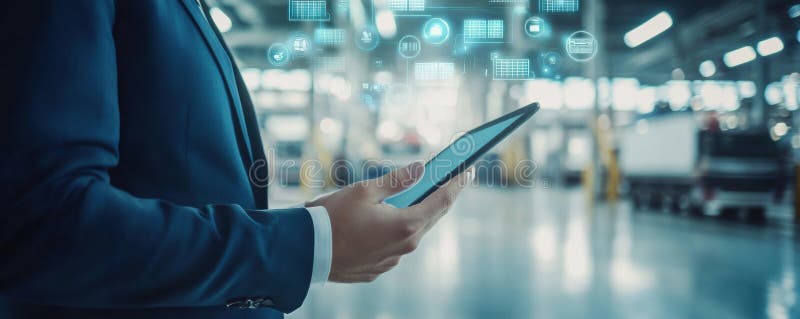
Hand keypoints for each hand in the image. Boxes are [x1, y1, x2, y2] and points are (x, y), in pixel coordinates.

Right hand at [305, 162, 473, 282]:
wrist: (306, 253)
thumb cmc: (332, 219)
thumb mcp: (364, 190)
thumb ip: (396, 180)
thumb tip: (420, 169)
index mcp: (405, 224)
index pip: (441, 201)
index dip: (457, 184)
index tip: (469, 171)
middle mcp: (404, 245)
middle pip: (430, 217)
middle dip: (441, 197)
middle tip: (452, 180)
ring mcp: (391, 260)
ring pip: (411, 232)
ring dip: (416, 214)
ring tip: (418, 197)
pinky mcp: (377, 268)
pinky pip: (393, 246)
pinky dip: (395, 231)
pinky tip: (388, 220)